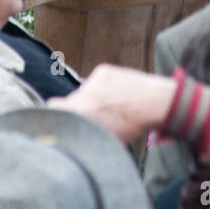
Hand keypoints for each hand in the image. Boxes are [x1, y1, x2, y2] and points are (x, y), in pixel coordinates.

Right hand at [47, 64, 175, 143]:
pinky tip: (116, 96)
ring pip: (84, 93)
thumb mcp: (105, 137)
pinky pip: (95, 82)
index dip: (55, 116)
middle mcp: (84, 94)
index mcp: (82, 112)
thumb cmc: (133, 126)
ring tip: (111, 108)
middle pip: (69, 102)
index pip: (53, 109)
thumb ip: (85, 133)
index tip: (60, 121)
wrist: (157, 102)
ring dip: (92, 100)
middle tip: (93, 118)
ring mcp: (93, 80)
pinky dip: (102, 89)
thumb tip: (70, 135)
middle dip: (78, 110)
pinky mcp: (103, 70)